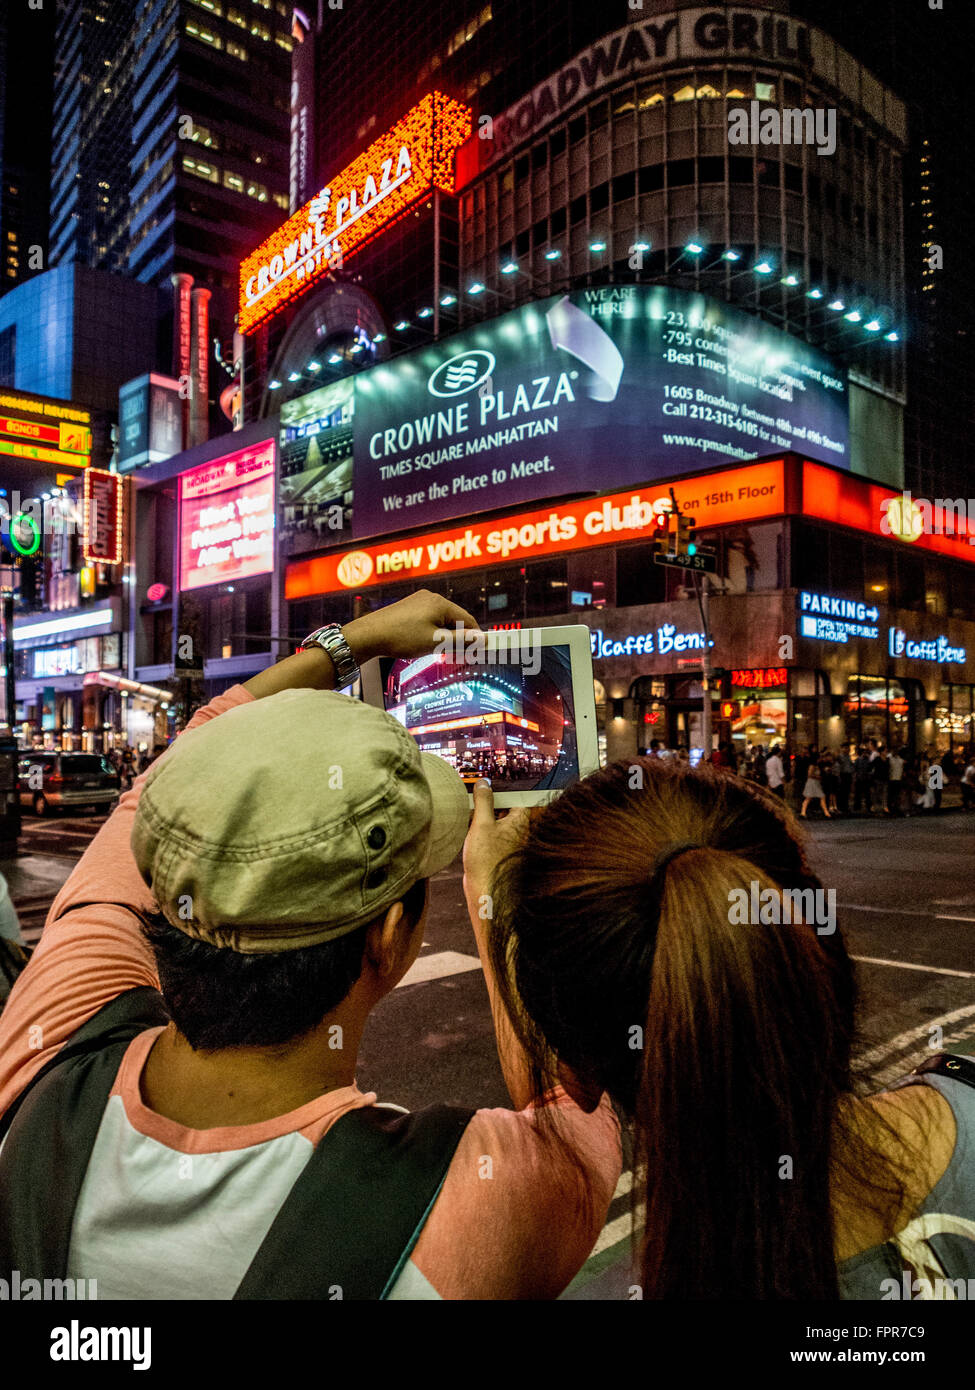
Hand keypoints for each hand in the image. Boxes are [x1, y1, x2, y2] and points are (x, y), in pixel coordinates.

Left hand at [343, 590, 481, 664]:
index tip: (480, 650)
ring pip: (441, 620)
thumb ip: (460, 640)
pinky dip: (433, 632)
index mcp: (440, 603)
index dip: (475, 637)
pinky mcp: (409, 607)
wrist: (368, 635)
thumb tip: (481, 639)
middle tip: (460, 656)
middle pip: (455, 619)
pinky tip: (427, 644)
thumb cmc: (400, 637)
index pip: (468, 620)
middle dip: (459, 637)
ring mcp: (418, 601)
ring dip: (445, 636)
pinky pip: (429, 619)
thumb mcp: (435, 642)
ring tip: (441, 653)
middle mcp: (430, 598)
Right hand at [463, 780, 528, 925]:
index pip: (514, 799)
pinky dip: (480, 836)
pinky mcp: (499, 857)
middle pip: (504, 812)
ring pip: (495, 826)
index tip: (484, 794)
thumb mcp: (481, 823)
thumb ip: (483, 801)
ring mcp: (509, 846)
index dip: (498, 796)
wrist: (485, 892)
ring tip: (468, 825)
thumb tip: (484, 783)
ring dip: (482, 823)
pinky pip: (490, 839)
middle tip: (472, 808)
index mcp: (520, 822)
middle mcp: (519, 833)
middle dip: (487, 809)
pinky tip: (469, 841)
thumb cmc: (486, 859)